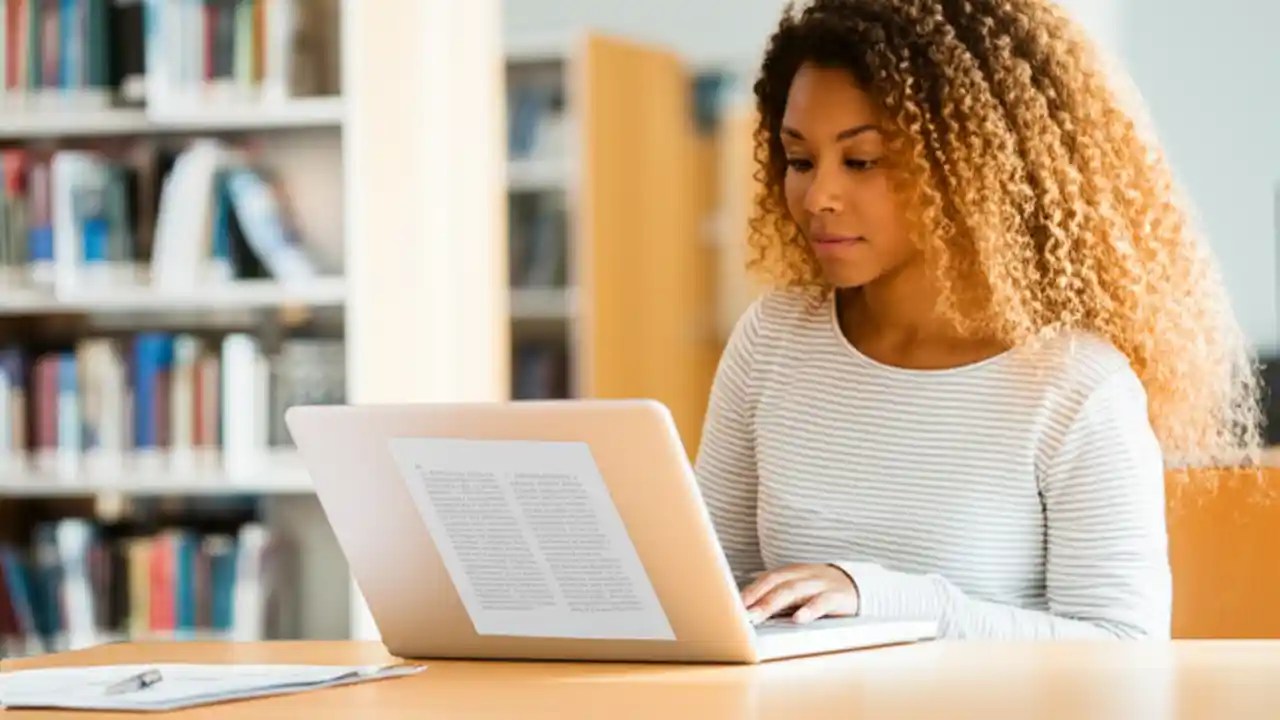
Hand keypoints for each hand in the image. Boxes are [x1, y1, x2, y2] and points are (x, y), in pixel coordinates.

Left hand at [741, 563, 858, 624]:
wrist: (857, 584)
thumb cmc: (818, 591)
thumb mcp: (796, 590)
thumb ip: (775, 596)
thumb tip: (745, 610)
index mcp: (790, 573)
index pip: (765, 579)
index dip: (747, 591)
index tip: (728, 605)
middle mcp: (802, 575)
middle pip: (775, 583)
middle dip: (755, 597)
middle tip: (738, 613)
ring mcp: (819, 584)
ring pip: (793, 591)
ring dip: (772, 603)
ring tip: (757, 616)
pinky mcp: (837, 597)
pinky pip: (822, 602)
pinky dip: (809, 610)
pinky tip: (799, 619)